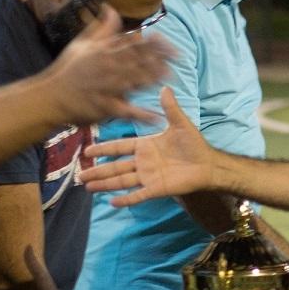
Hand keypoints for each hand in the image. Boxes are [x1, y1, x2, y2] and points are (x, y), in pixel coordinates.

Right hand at [46, 8, 171, 124]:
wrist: (50, 97)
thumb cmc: (67, 70)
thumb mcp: (82, 44)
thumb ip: (102, 29)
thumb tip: (111, 7)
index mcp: (104, 53)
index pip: (133, 45)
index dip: (154, 44)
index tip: (170, 43)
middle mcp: (107, 68)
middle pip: (138, 61)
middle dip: (159, 59)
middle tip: (178, 59)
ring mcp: (107, 88)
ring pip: (135, 82)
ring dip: (154, 79)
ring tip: (171, 77)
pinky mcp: (105, 107)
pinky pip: (126, 111)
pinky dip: (142, 116)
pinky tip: (158, 118)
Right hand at [82, 87, 216, 204]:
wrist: (208, 164)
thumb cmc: (194, 144)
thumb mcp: (180, 124)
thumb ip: (170, 108)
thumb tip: (165, 87)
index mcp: (145, 146)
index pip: (119, 147)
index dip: (104, 149)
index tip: (87, 150)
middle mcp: (143, 162)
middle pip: (115, 167)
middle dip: (97, 171)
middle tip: (80, 175)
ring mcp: (148, 176)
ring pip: (121, 181)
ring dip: (105, 184)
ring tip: (88, 188)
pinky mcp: (157, 189)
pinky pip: (138, 195)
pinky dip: (126, 199)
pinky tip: (112, 202)